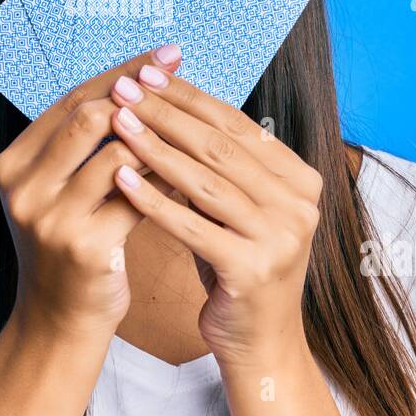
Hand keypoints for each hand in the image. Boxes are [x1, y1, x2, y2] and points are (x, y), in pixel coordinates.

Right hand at [0, 45, 183, 340]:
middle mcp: (23, 187)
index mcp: (12, 164)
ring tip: (189, 126)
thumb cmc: (71, 243)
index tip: (164, 54)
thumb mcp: (60, 190)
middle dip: (142, 92)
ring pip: (117, 153)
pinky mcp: (84, 246)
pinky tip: (188, 170)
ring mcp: (49, 218)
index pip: (71, 99)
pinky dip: (165, 179)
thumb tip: (142, 80)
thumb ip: (84, 143)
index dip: (122, 72)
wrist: (59, 320)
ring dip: (158, 137)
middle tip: (181, 75)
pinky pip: (137, 197)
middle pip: (89, 117)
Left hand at [105, 59, 323, 368]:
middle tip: (125, 88)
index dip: (188, 96)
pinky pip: (193, 225)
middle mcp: (298, 204)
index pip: (236, 124)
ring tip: (117, 122)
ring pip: (206, 181)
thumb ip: (218, 163)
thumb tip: (165, 101)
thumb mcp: (235, 208)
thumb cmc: (237, 265)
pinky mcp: (252, 270)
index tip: (146, 73)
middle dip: (166, 113)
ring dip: (156, 147)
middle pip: (220, 147)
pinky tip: (122, 178)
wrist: (259, 342)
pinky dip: (154, 199)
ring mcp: (280, 238)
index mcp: (299, 179)